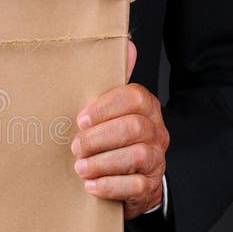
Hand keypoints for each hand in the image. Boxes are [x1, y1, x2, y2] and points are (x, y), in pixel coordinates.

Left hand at [70, 41, 168, 219]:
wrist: (129, 181)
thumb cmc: (112, 139)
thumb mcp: (110, 111)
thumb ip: (112, 82)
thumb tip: (128, 44)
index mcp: (146, 108)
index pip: (133, 97)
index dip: (105, 108)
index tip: (80, 120)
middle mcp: (156, 132)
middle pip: (133, 128)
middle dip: (99, 138)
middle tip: (76, 147)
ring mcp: (156, 160)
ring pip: (135, 156)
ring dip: (102, 162)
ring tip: (81, 168)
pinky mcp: (149, 186)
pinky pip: (134, 186)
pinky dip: (109, 186)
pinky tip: (91, 186)